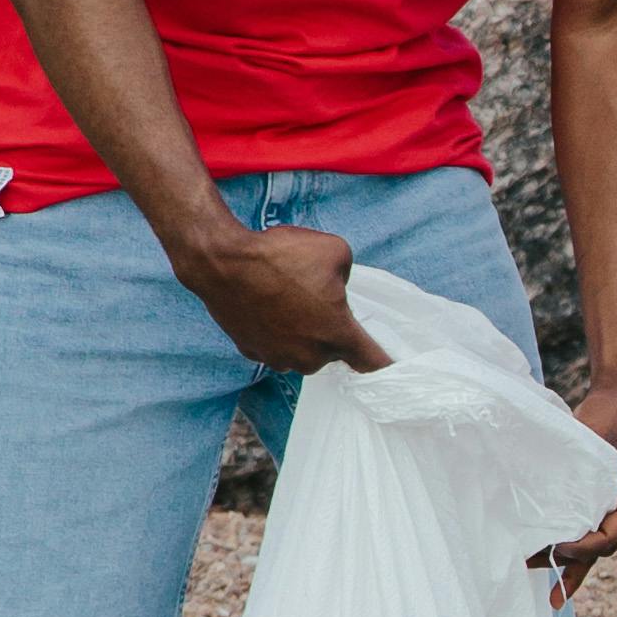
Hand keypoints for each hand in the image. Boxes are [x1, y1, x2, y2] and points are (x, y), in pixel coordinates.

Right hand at [178, 219, 387, 375]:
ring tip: (286, 296)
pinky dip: (275, 329)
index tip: (394, 365)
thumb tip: (338, 285)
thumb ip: (349, 274)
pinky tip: (266, 303)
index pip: (374, 362)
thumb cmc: (281, 255)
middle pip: (333, 351)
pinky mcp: (252, 352)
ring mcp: (278, 358)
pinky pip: (274, 344)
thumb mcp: (335, 250)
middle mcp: (310, 357)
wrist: (222, 263)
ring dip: (302, 331)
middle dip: (331, 329)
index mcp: (337, 335)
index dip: (386, 362)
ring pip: (302, 349)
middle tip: (318, 298)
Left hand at [539, 373, 616, 583]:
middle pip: (602, 548)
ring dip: (569, 559)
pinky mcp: (614, 507)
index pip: (609, 538)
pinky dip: (575, 546)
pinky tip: (551, 559)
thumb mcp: (597, 438)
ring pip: (596, 544)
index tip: (552, 548)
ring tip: (540, 579)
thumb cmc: (613, 414)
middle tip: (543, 585)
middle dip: (570, 564)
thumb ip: (583, 473)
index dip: (580, 549)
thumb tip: (554, 503)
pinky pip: (595, 532)